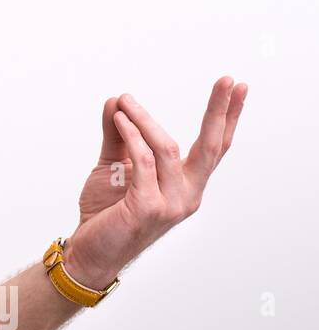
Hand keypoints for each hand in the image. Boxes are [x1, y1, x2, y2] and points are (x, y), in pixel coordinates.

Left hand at [68, 76, 247, 284]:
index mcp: (186, 185)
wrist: (89, 249)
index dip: (227, 117)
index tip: (239, 88)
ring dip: (144, 119)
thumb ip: (118, 134)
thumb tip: (116, 100)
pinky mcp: (148, 208)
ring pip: (167, 148)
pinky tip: (119, 118)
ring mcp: (171, 204)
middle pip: (212, 147)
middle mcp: (187, 195)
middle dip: (219, 111)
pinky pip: (143, 162)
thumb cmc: (106, 211)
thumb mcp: (113, 165)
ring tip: (124, 100)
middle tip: (228, 80)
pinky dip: (131, 136)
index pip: (214, 147)